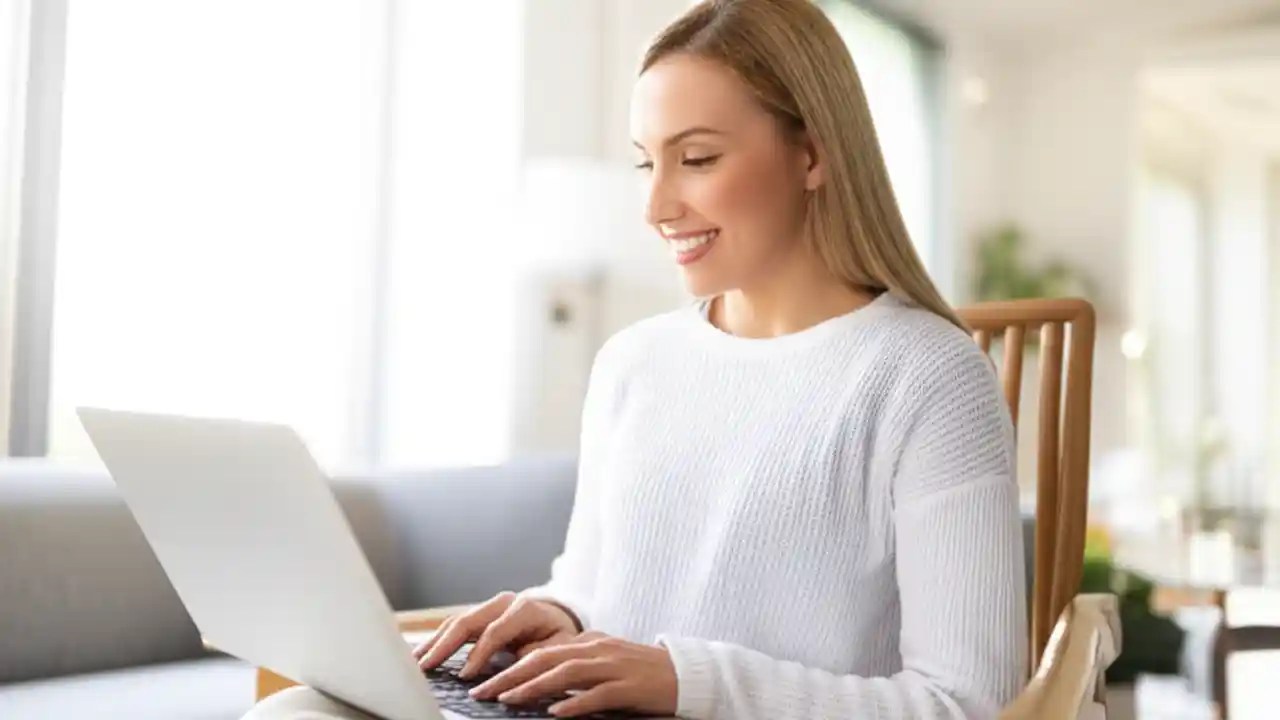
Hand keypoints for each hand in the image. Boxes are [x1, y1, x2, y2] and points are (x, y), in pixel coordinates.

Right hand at [412, 591, 579, 677]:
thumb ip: (538, 656)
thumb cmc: (559, 634)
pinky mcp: (479, 614)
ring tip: (415, 662)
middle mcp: (503, 602)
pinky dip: (437, 639)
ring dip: (434, 642)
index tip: (464, 676)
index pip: (495, 631)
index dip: (478, 654)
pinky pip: (455, 625)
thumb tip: (515, 671)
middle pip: (467, 621)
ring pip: (456, 621)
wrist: (559, 616)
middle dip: (444, 645)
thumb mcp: (558, 646)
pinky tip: (422, 653)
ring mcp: (489, 606)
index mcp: (525, 609)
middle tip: (425, 667)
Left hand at [469, 631, 677, 717]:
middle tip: (482, 692)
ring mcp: (613, 667)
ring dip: (533, 687)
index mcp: (588, 642)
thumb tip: (540, 675)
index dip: (509, 666)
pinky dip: (575, 703)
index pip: (540, 651)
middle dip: (510, 676)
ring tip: (508, 700)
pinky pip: (598, 694)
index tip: (484, 681)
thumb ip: (575, 665)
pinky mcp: (629, 687)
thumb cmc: (641, 673)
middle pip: (545, 659)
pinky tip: (556, 712)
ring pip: (565, 672)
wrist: (685, 674)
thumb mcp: (604, 662)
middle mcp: (597, 649)